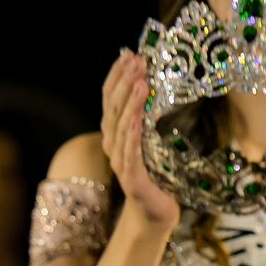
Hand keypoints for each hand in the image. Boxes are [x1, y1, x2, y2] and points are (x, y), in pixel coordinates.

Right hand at [101, 51, 179, 230]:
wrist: (154, 212)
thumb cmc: (156, 174)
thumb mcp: (151, 140)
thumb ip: (147, 116)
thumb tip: (154, 83)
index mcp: (114, 133)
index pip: (109, 98)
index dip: (117, 75)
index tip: (129, 54)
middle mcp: (112, 145)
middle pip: (113, 108)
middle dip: (125, 82)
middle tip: (137, 62)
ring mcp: (120, 162)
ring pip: (121, 127)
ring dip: (130, 103)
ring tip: (141, 83)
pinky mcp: (131, 178)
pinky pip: (130, 153)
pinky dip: (132, 136)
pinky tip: (137, 120)